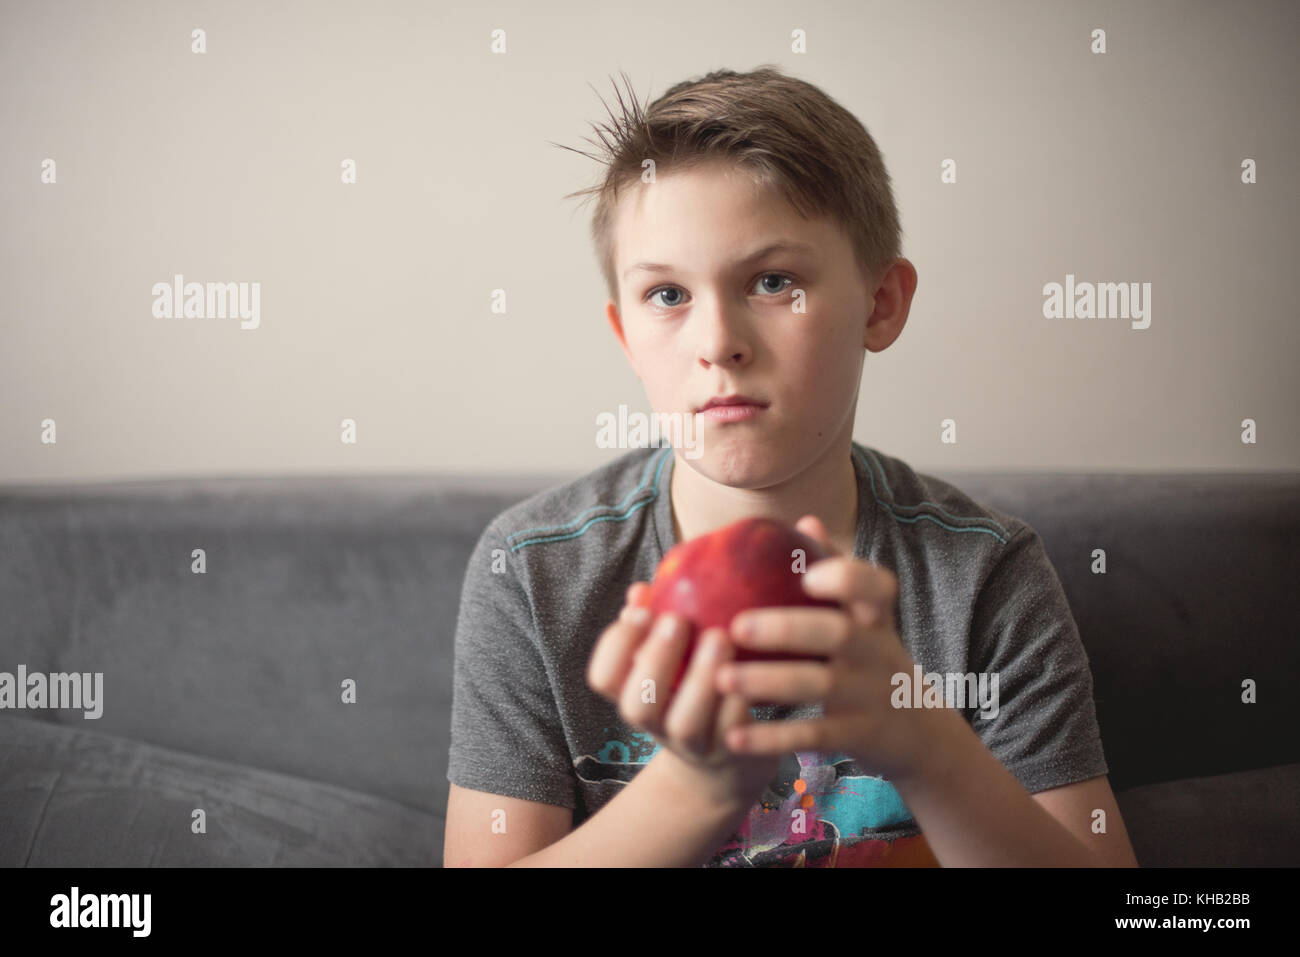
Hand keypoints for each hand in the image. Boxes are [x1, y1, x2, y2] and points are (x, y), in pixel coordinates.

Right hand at [586, 582, 779, 807]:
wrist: (727, 762)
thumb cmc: (693, 694)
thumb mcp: (670, 663)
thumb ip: (654, 626)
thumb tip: (640, 590)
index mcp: (634, 696)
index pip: (603, 678)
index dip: (616, 646)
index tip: (643, 610)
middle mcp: (657, 726)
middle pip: (638, 705)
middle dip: (655, 658)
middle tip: (677, 619)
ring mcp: (694, 745)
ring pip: (686, 723)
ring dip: (699, 678)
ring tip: (719, 636)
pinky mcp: (732, 753)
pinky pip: (732, 731)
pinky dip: (737, 701)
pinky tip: (750, 669)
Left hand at [714, 515, 956, 783]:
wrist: (918, 731)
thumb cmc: (870, 658)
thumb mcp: (864, 618)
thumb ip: (837, 572)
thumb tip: (805, 520)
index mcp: (874, 615)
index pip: (875, 586)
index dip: (847, 578)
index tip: (810, 574)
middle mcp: (876, 650)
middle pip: (837, 633)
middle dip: (786, 628)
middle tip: (736, 625)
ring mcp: (870, 694)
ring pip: (821, 684)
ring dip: (769, 681)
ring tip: (721, 678)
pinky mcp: (859, 734)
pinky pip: (814, 735)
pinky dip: (774, 738)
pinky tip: (734, 737)